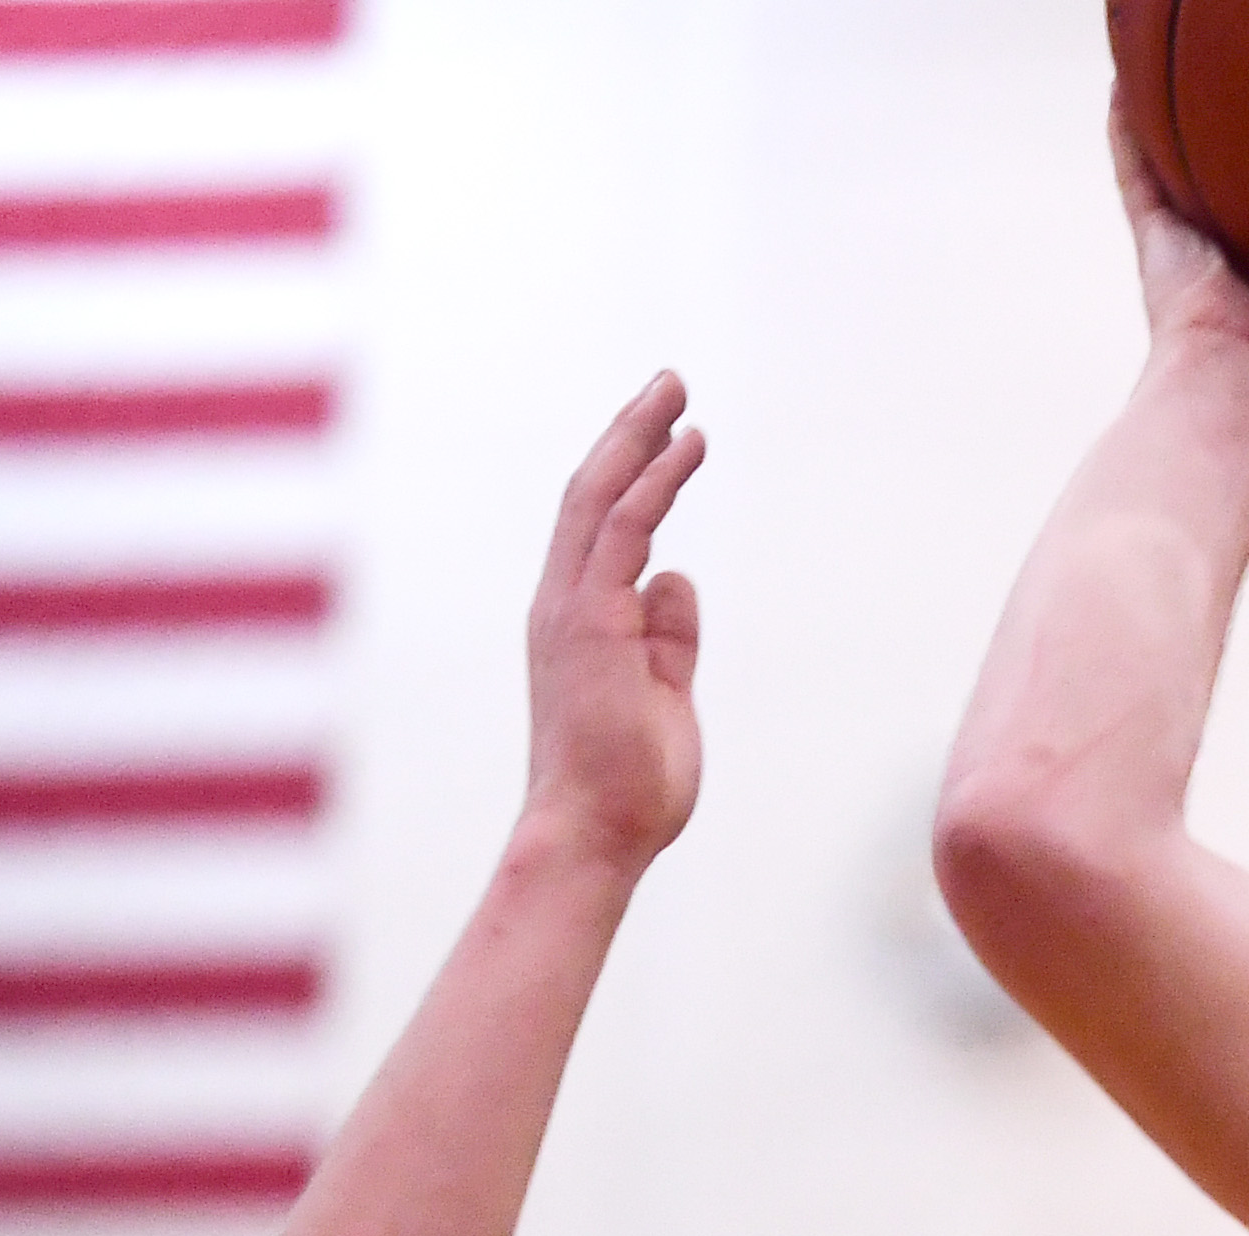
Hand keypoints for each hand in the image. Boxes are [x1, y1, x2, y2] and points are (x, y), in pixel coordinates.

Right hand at [521, 374, 706, 875]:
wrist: (594, 836)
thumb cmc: (627, 786)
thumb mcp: (662, 697)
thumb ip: (668, 638)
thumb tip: (676, 579)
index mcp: (578, 622)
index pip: (601, 530)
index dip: (633, 476)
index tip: (670, 437)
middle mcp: (563, 604)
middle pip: (591, 496)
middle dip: (630, 436)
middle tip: (670, 387)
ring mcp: (572, 610)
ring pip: (600, 498)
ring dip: (640, 440)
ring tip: (678, 394)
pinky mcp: (591, 621)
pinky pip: (623, 531)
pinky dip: (654, 483)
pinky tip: (684, 448)